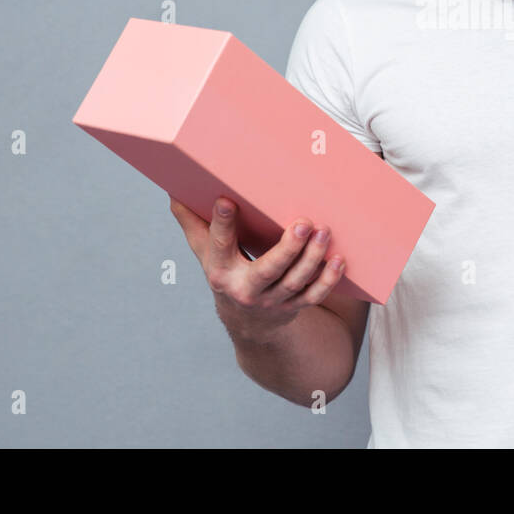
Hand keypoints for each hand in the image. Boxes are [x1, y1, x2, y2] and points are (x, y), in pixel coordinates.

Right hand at [170, 195, 347, 343]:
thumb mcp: (205, 252)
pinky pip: (314, 295)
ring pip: (295, 282)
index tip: (226, 201)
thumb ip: (192, 222)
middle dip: (287, 248)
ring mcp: (272, 301)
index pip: (219, 246)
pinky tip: (339, 259)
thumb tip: (173, 191)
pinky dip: (328, 279)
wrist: (247, 323)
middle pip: (268, 270)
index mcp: (220, 271)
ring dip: (312, 258)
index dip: (221, 225)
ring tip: (324, 231)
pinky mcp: (294, 307)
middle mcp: (246, 289)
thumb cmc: (226, 273)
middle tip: (303, 222)